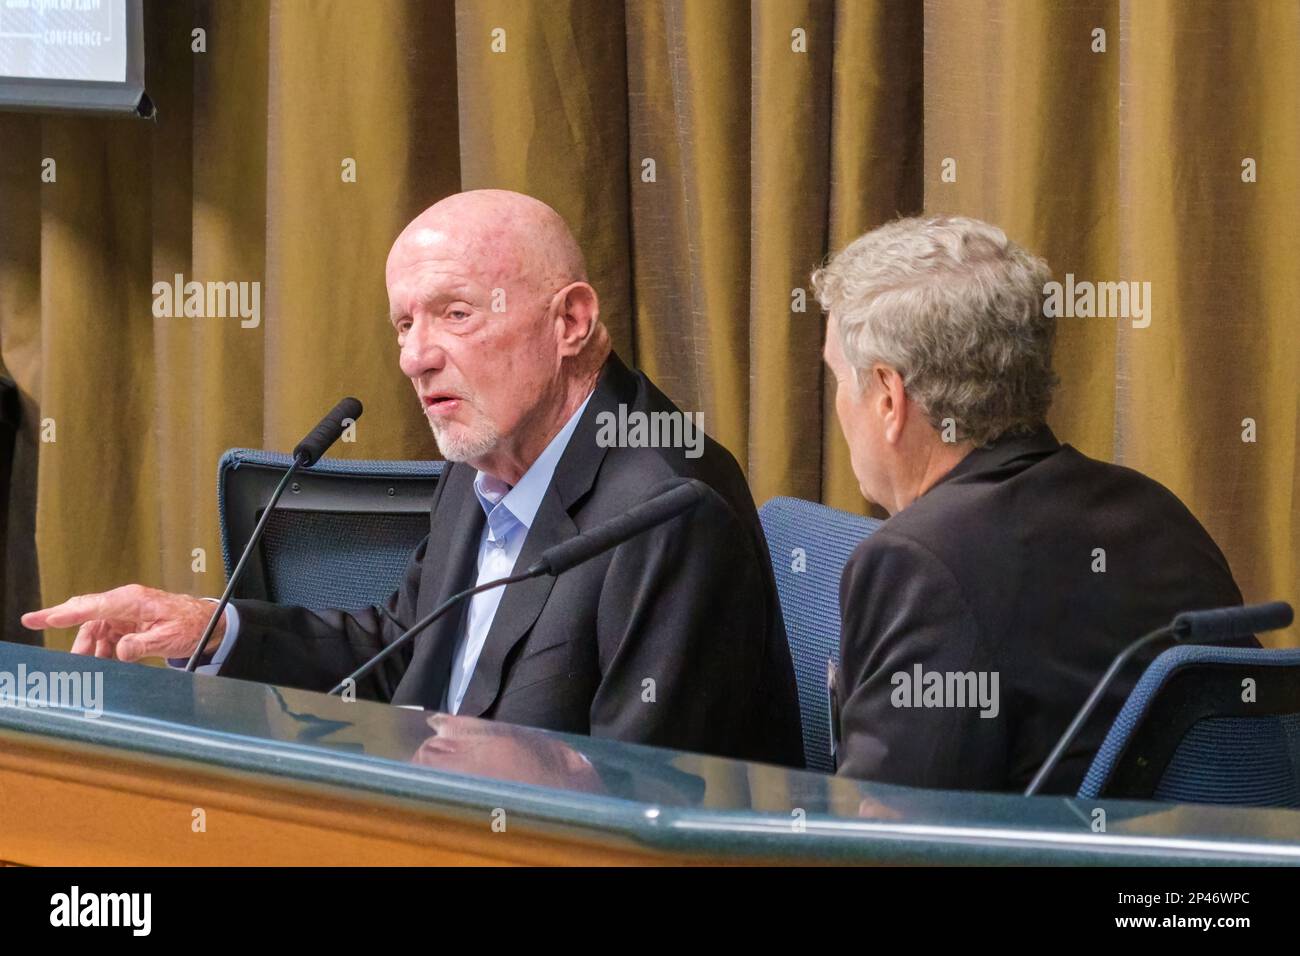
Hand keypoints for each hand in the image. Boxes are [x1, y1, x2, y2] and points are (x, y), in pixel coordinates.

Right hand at [20, 584, 225, 662]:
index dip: (64, 614)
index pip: (92, 606)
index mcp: (133, 601)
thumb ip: (141, 645)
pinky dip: (100, 650)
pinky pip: (106, 635)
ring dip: (86, 647)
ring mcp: (126, 612)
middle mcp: (126, 603)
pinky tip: (102, 663)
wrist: (209, 624)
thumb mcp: (169, 639)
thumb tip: (118, 652)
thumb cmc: (192, 626)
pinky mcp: (129, 623)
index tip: (41, 619)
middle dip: (60, 620)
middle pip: (86, 612)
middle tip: (33, 623)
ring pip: (94, 628)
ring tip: (84, 665)